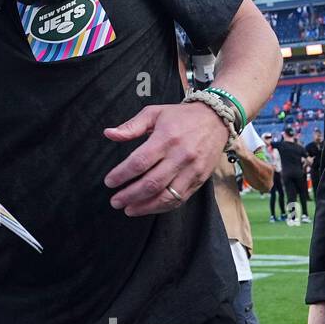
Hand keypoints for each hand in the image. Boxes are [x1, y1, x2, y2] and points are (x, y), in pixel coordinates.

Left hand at [103, 101, 227, 215]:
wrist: (216, 119)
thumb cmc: (180, 116)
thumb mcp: (154, 113)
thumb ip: (131, 126)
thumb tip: (108, 134)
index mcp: (166, 138)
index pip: (139, 162)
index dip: (122, 175)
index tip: (109, 182)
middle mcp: (180, 156)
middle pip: (151, 183)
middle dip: (129, 195)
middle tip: (115, 201)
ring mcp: (192, 170)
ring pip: (166, 196)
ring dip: (145, 206)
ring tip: (129, 210)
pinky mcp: (200, 179)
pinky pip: (180, 199)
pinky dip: (162, 206)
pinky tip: (148, 207)